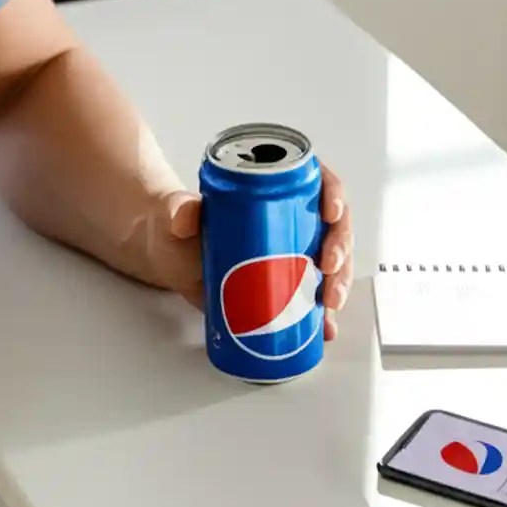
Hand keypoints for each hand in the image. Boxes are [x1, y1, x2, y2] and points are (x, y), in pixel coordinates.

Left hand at [148, 163, 353, 339]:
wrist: (166, 258)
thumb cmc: (174, 226)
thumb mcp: (174, 213)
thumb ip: (178, 209)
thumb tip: (185, 214)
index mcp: (272, 189)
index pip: (316, 181)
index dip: (334, 194)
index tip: (331, 214)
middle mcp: (289, 218)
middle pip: (332, 225)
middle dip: (340, 248)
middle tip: (328, 268)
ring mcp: (290, 251)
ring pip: (330, 261)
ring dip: (338, 282)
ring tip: (329, 302)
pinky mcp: (282, 282)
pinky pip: (313, 293)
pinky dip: (323, 312)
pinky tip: (325, 325)